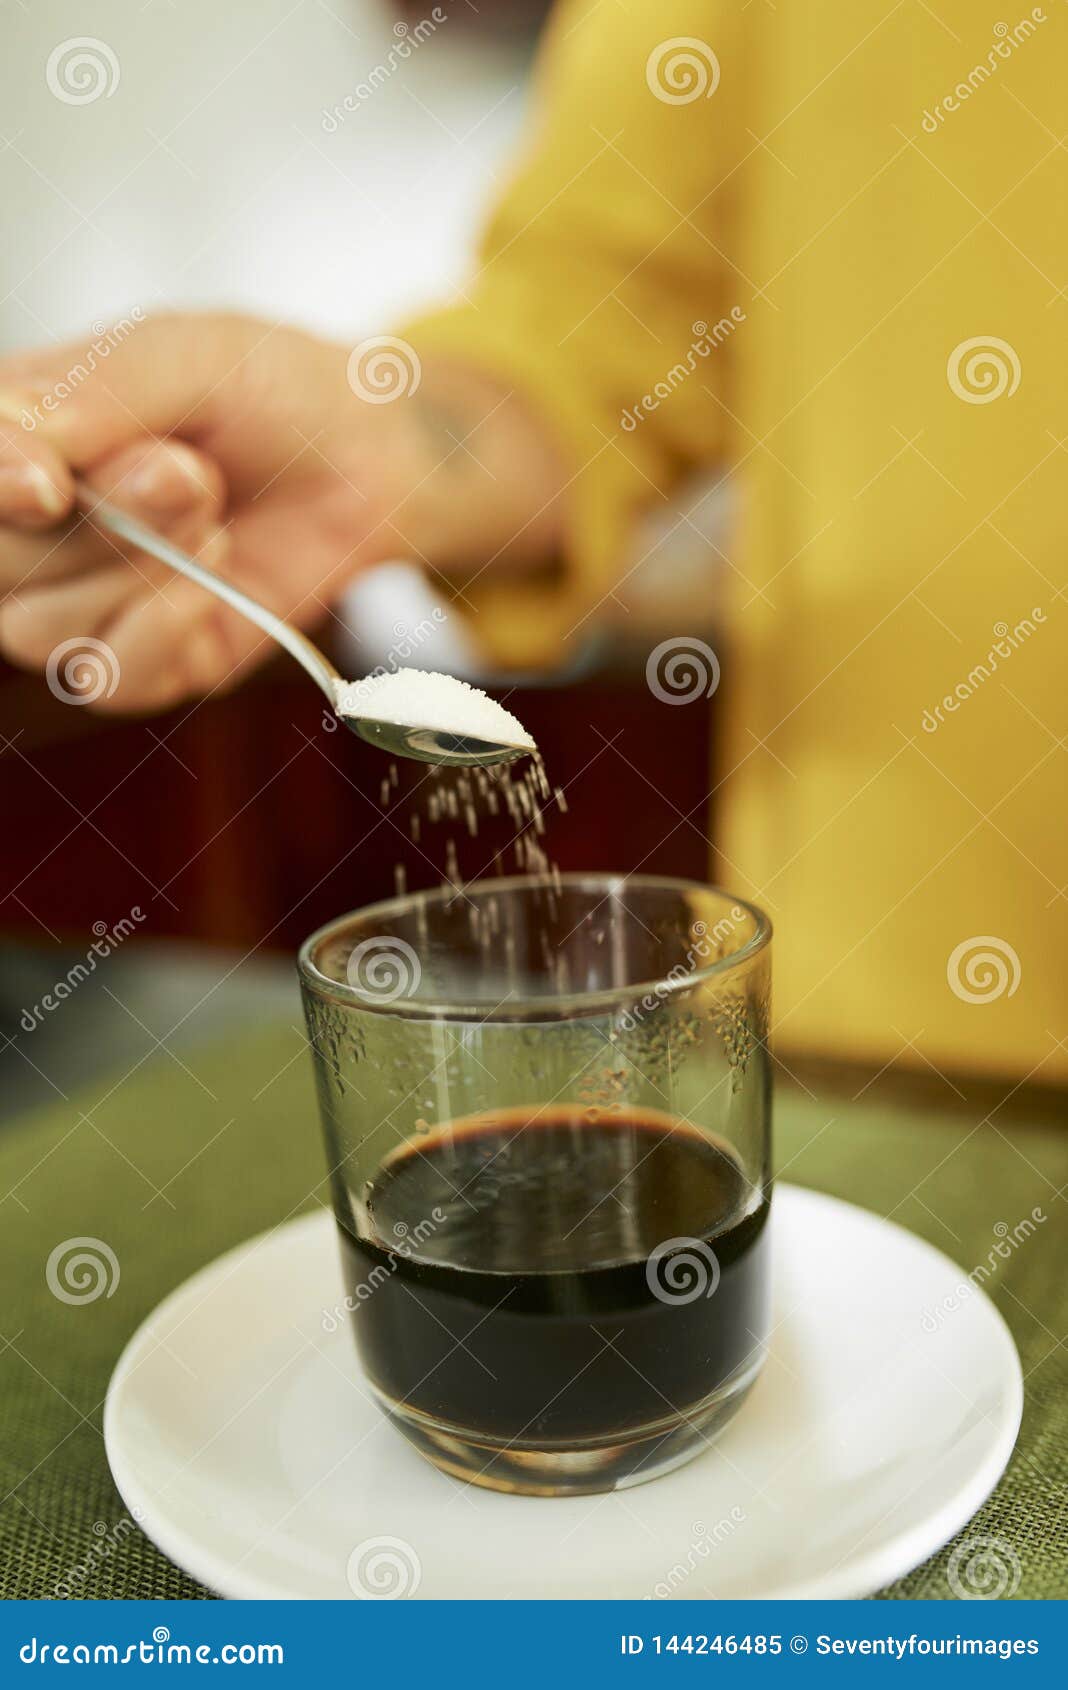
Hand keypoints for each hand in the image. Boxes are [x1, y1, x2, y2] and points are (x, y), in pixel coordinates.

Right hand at [0, 313, 411, 710]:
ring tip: (214, 512)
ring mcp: (81, 601)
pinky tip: (214, 582)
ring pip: (42, 627)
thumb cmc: (270, 389)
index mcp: (18, 437)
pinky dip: (161, 629)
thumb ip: (99, 391)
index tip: (48, 483)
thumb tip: (24, 455)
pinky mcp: (146, 659)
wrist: (371, 453)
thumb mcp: (190, 355)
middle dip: (93, 525)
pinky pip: (110, 677)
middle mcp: (30, 527)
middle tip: (189, 473)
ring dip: (138, 569)